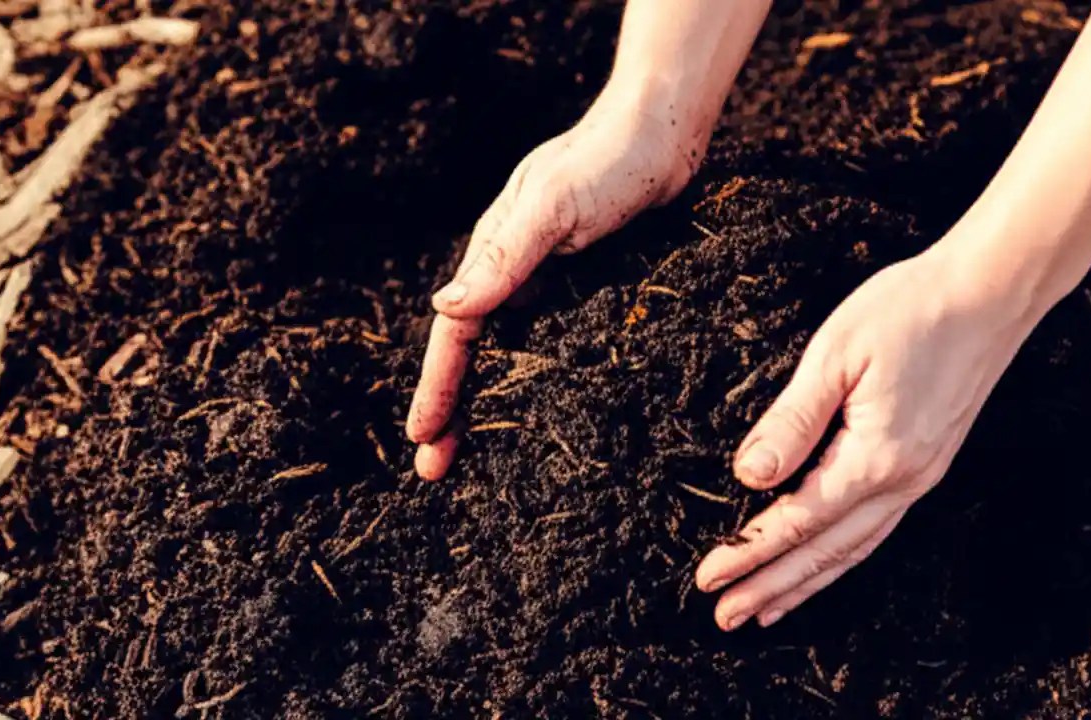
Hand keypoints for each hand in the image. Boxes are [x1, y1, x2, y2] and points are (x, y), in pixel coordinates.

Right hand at [406, 99, 701, 479]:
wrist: (669, 133)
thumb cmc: (609, 161)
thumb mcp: (554, 206)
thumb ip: (503, 257)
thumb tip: (442, 309)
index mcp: (495, 255)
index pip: (455, 335)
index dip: (436, 387)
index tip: (421, 438)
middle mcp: (517, 274)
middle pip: (474, 355)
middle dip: (451, 410)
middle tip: (435, 471)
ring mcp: (553, 284)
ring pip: (512, 356)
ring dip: (492, 404)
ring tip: (479, 458)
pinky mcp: (592, 290)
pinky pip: (557, 347)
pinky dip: (542, 384)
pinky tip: (550, 416)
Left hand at [695, 242, 1042, 629]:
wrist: (991, 292)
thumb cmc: (910, 310)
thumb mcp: (835, 355)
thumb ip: (792, 421)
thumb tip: (751, 476)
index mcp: (875, 457)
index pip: (796, 521)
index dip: (749, 553)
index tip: (708, 579)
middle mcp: (904, 481)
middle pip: (825, 552)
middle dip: (771, 588)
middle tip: (726, 617)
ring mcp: (921, 477)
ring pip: (854, 550)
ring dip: (806, 584)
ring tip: (766, 611)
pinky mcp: (928, 464)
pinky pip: (878, 529)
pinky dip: (844, 557)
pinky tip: (825, 566)